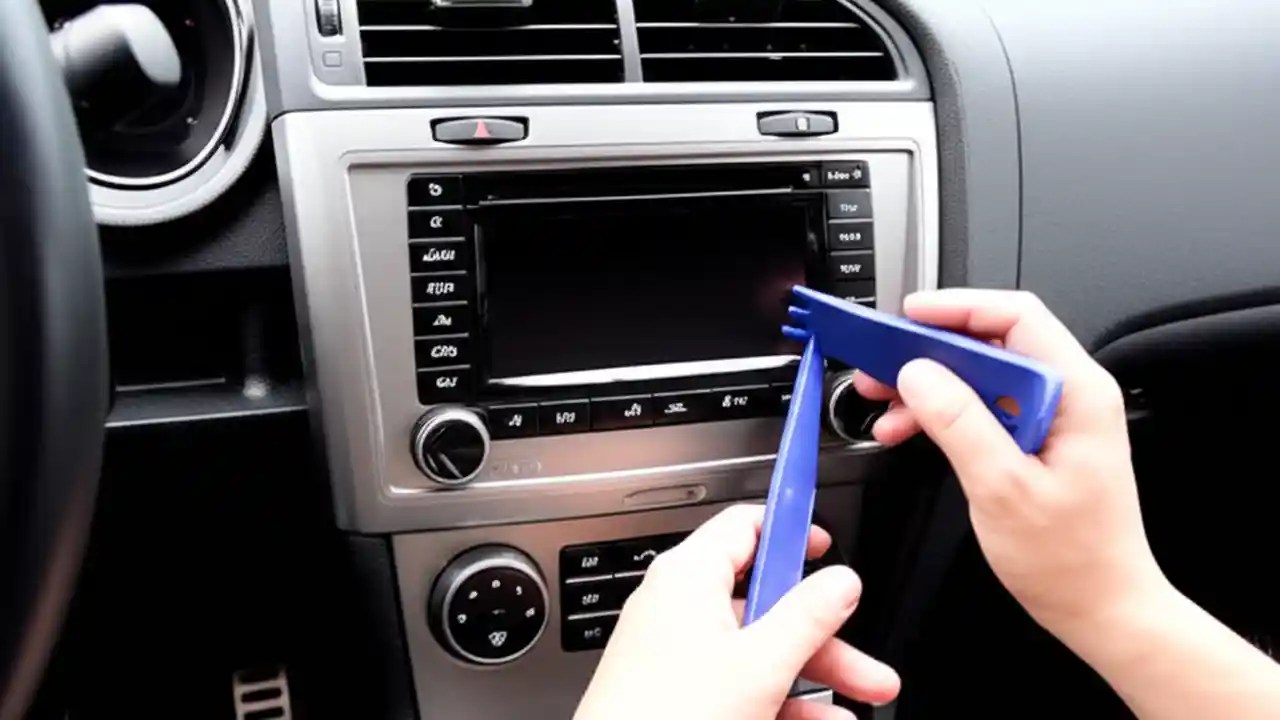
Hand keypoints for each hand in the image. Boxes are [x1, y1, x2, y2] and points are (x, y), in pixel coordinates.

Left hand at [574, 505, 899, 719]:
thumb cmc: (667, 717)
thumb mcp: (759, 665)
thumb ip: (807, 616)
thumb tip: (841, 580)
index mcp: (690, 578)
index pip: (747, 526)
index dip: (792, 530)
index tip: (829, 545)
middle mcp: (677, 607)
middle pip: (766, 603)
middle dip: (823, 637)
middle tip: (868, 667)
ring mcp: (674, 653)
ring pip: (756, 653)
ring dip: (808, 681)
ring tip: (849, 714)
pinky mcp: (673, 692)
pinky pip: (735, 684)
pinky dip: (776, 703)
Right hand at [854, 289, 1167, 643]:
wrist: (1100, 607)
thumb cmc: (1071, 559)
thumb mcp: (1003, 488)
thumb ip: (959, 423)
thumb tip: (919, 374)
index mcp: (1075, 393)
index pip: (1015, 318)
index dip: (958, 308)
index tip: (910, 316)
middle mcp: (1066, 395)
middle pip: (990, 343)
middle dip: (928, 350)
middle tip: (881, 363)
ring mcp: (1049, 416)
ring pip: (978, 375)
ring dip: (927, 385)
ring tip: (883, 403)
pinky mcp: (1031, 438)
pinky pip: (980, 407)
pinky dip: (940, 413)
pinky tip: (907, 429)